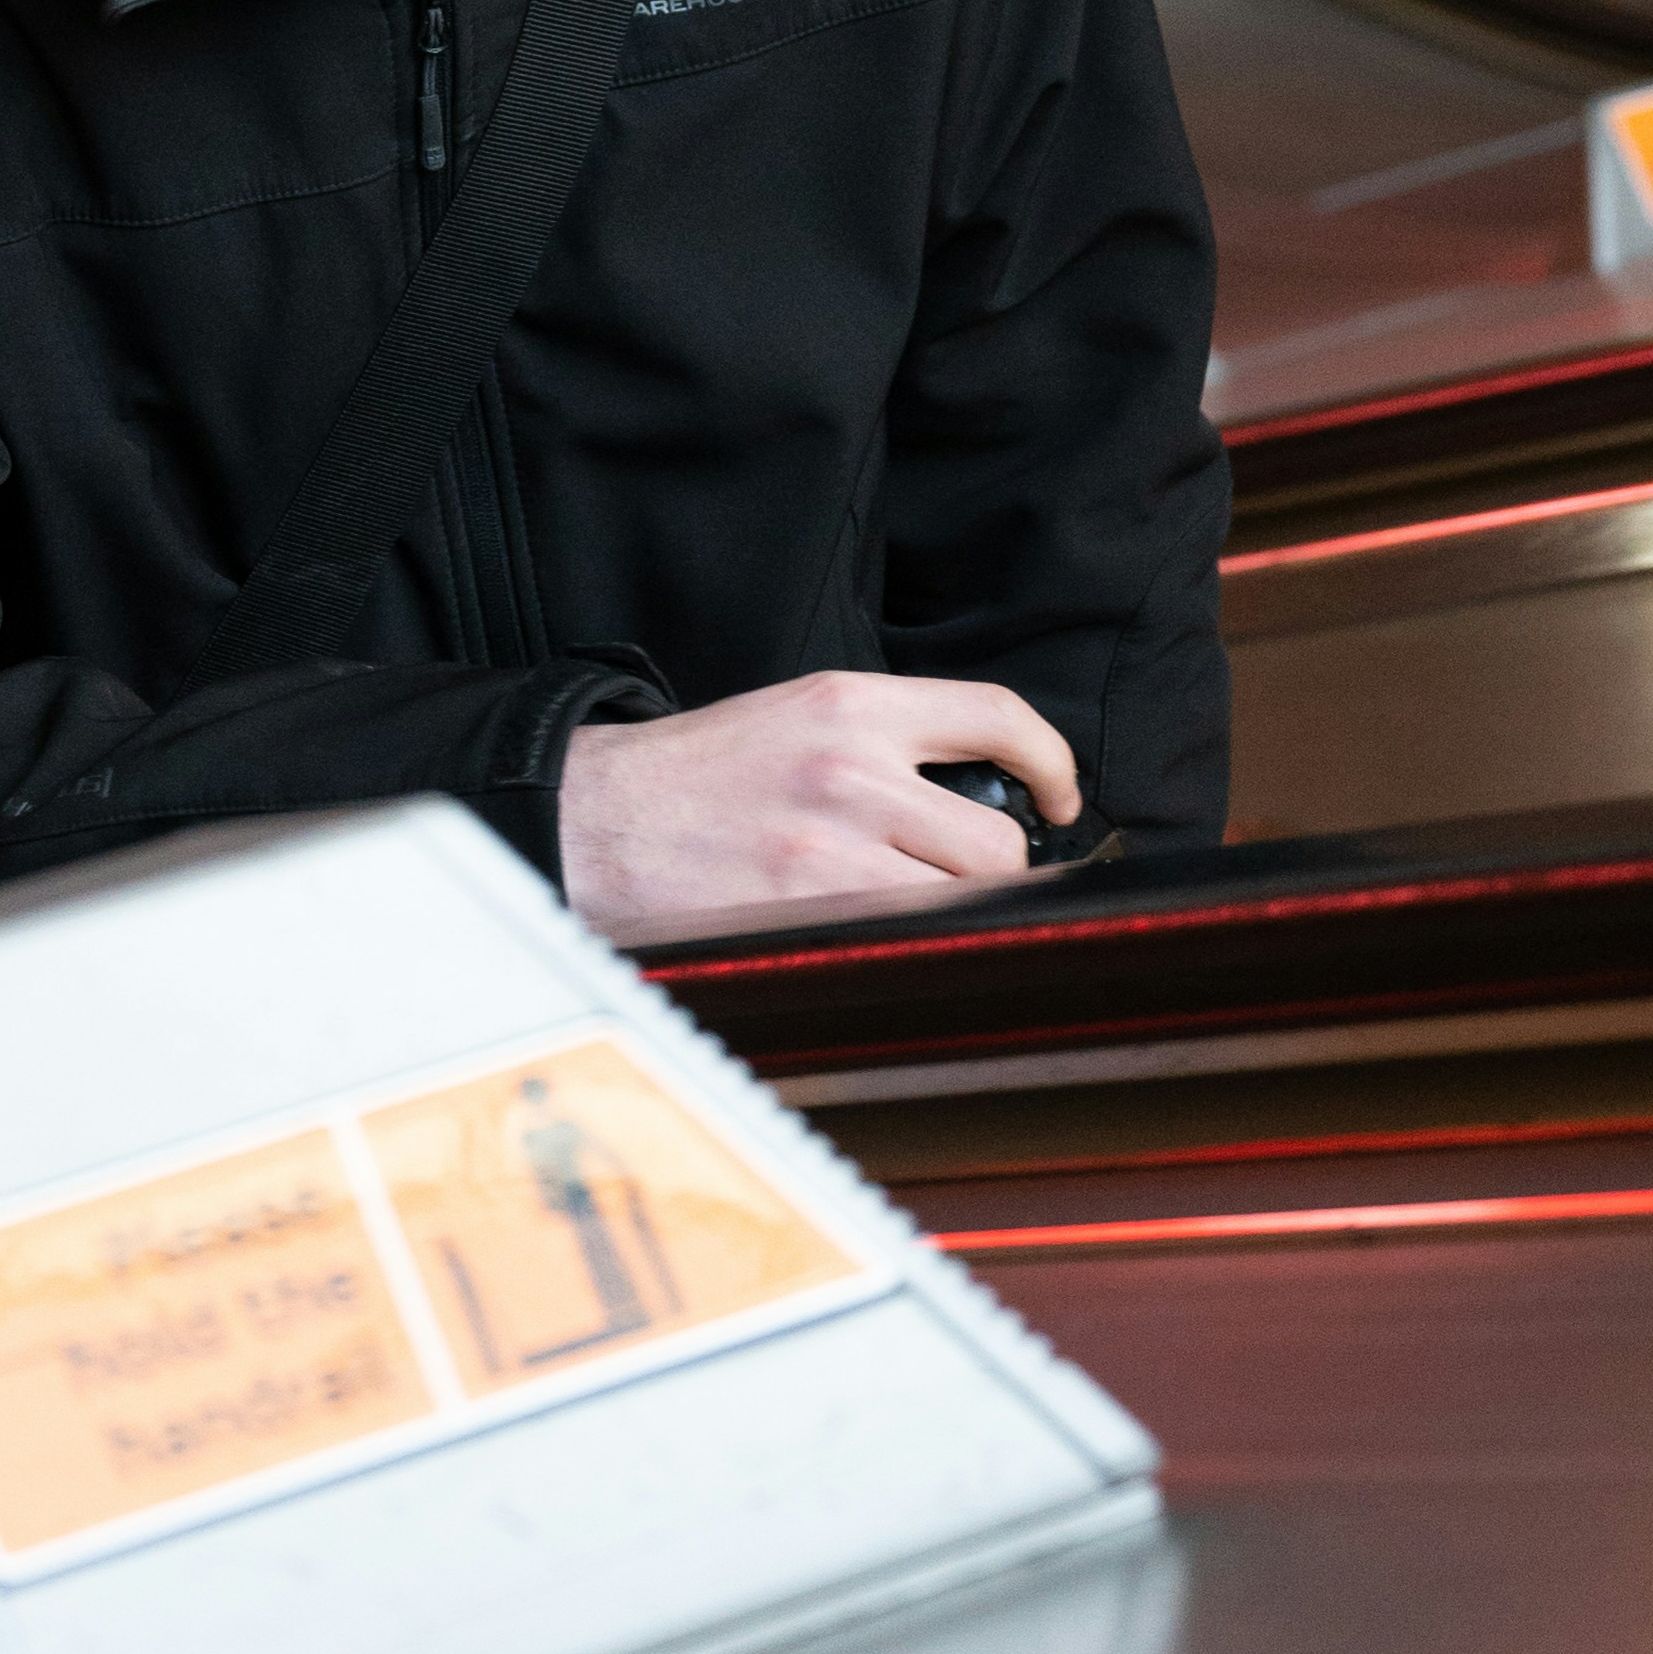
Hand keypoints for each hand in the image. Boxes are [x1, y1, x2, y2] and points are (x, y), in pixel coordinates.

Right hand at [556, 674, 1083, 943]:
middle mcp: (849, 766)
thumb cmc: (697, 778)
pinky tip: (872, 939)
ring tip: (907, 910)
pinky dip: (904, 949)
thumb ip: (888, 743)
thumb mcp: (795, 718)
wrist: (593, 818)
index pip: (997, 714)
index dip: (1053, 762)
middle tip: (964, 882)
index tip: (1059, 795)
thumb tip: (993, 799)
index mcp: (849, 704)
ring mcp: (828, 845)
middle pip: (995, 841)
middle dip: (994, 872)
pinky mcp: (801, 910)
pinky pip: (901, 943)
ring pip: (959, 902)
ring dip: (950, 916)